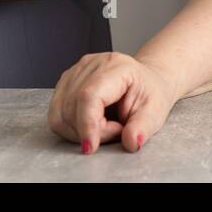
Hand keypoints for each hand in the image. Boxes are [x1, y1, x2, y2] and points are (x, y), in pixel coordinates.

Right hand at [48, 52, 177, 153]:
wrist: (145, 81)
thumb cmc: (149, 93)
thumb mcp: (155, 111)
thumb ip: (143, 127)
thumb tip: (131, 141)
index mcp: (116, 66)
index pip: (89, 96)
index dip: (87, 124)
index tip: (91, 147)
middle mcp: (91, 65)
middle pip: (72, 107)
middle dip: (91, 131)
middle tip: (115, 130)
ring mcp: (75, 72)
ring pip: (59, 114)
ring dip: (79, 131)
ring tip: (105, 126)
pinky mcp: (66, 83)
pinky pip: (56, 114)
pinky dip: (71, 127)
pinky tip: (92, 123)